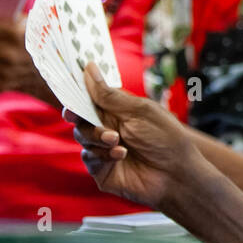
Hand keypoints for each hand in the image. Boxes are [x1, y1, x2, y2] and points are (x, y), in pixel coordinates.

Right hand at [65, 64, 211, 209]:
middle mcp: (108, 129)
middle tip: (76, 114)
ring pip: (83, 137)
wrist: (177, 174)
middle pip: (81, 118)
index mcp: (117, 111)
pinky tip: (121, 154)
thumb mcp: (139, 111)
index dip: (77, 92)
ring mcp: (104, 150)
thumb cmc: (165, 139)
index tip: (65, 86)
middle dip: (79, 116)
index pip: (90, 98)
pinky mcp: (102, 171)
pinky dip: (102, 154)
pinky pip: (89, 158)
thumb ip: (110, 95)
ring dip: (97, 136)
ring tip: (116, 140)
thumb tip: (89, 68)